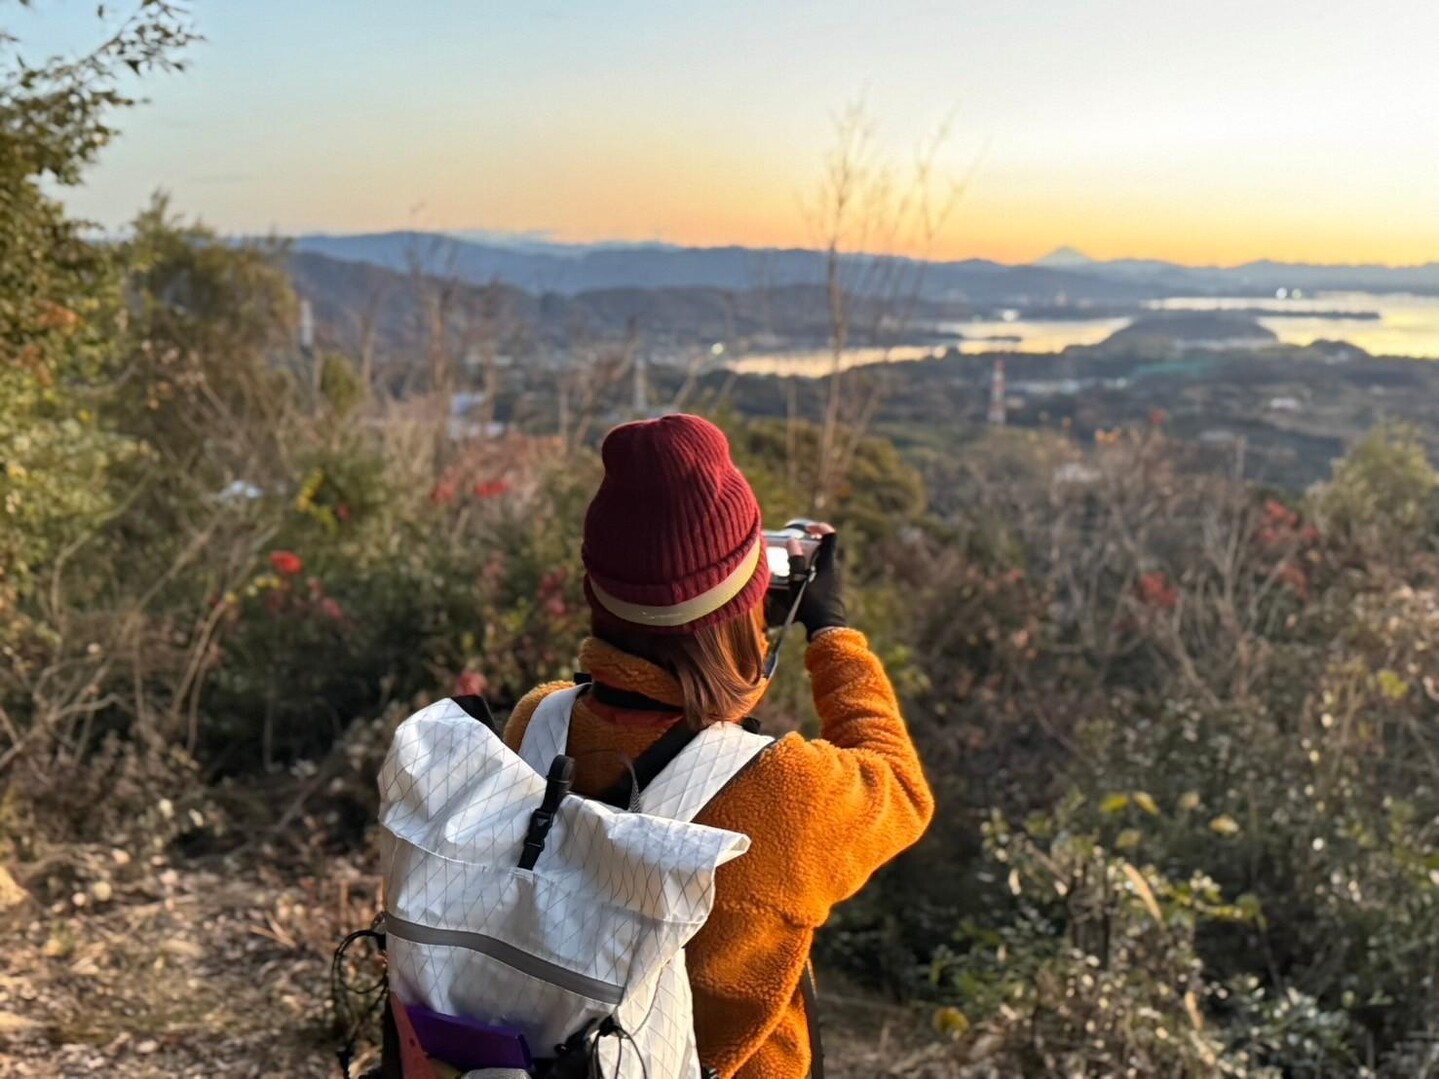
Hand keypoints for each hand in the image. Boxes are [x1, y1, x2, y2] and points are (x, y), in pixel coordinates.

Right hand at [788, 522, 845, 639]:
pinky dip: (809, 570)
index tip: (806, 528)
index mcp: (829, 564)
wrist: (827, 630)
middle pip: (824, 548)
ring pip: (821, 561)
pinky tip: (796, 579)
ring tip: (791, 562)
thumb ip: (795, 562)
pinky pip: (819, 573)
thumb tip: (792, 541)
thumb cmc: (812, 606)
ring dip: (808, 557)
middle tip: (794, 544)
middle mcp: (833, 570)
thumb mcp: (799, 583)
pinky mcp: (829, 590)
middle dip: (809, 543)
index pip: (830, 536)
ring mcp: (833, 581)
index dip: (819, 527)